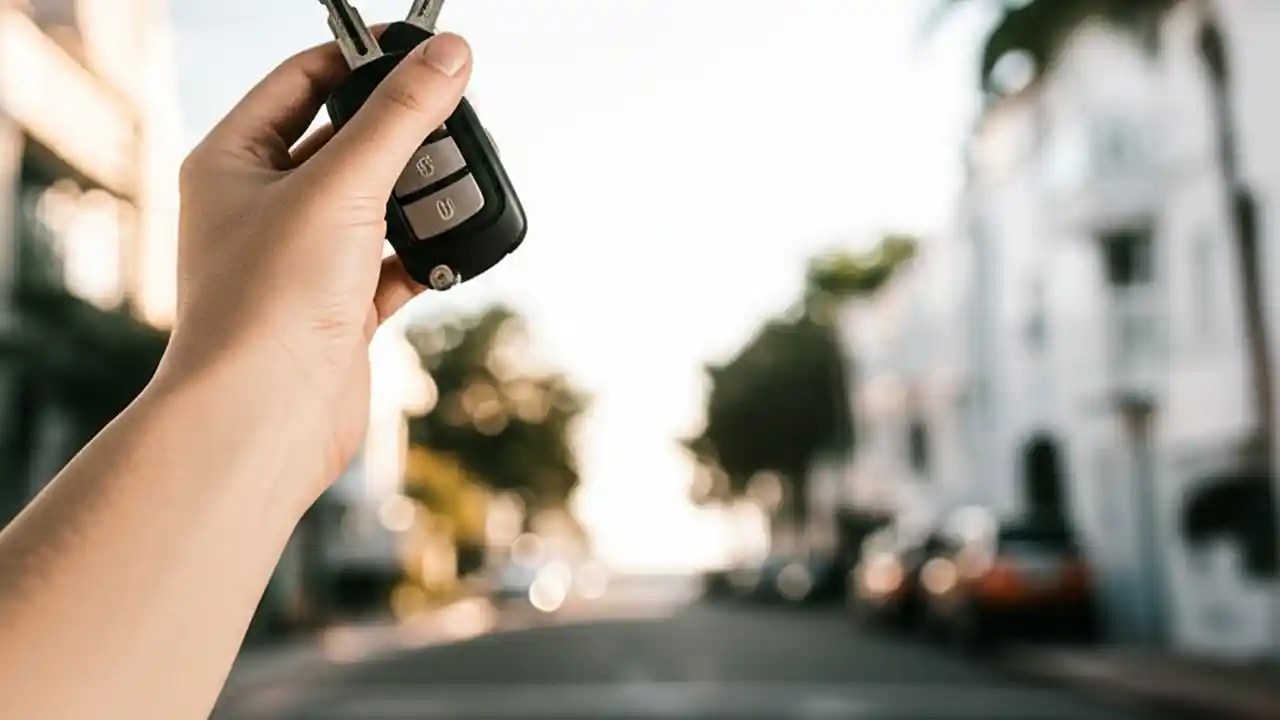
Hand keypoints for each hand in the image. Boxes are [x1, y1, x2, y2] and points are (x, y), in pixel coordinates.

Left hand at [163, 33, 472, 500]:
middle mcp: (263, 206)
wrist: (265, 418)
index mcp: (233, 161)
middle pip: (348, 143)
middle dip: (404, 138)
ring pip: (378, 205)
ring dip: (421, 201)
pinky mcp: (339, 309)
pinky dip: (427, 256)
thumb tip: (450, 53)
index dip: (362, 59)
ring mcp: (303, 260)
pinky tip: (453, 252)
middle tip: (454, 128)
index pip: (302, 80)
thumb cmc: (270, 299)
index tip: (425, 51)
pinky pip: (394, 264)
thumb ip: (401, 116)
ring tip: (454, 197)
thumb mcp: (343, 186)